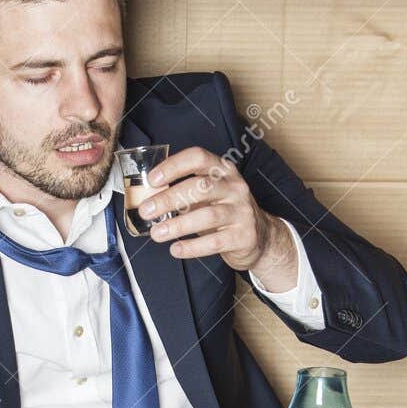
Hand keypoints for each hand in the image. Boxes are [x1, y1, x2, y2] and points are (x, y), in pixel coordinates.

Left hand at [137, 146, 297, 285]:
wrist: (260, 237)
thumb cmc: (225, 212)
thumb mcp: (209, 195)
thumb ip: (185, 192)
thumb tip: (149, 198)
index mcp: (223, 170)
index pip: (198, 157)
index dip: (173, 166)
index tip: (152, 180)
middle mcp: (234, 187)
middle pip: (201, 186)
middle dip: (169, 198)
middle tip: (146, 211)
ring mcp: (241, 212)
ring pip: (207, 215)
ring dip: (177, 225)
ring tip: (157, 234)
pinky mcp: (243, 236)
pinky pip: (214, 243)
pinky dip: (192, 247)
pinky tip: (176, 249)